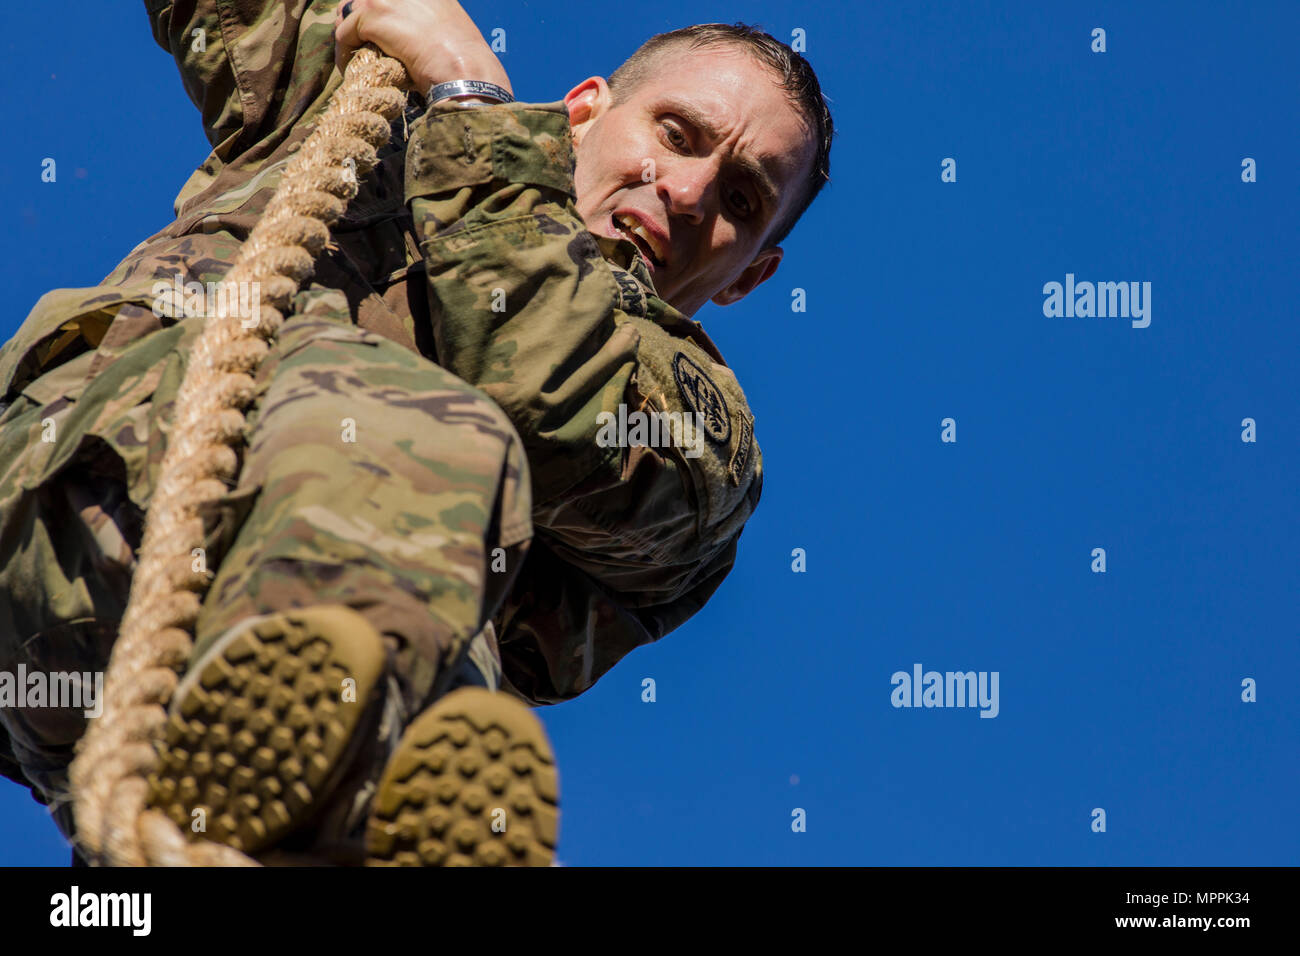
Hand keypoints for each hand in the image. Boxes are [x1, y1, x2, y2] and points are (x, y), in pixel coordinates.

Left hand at [333, 0, 511, 96]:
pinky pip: (344, 34)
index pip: (387, 0)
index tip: (377, 34)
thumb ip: (429, 24)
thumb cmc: (464, 63)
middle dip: (359, 20)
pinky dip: (344, 53)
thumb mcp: (451, 30)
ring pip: (351, 13)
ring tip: (356, 57)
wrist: (465, 72)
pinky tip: (350, 69)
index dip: (378, 14)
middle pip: (365, 1)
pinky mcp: (373, 15)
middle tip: (361, 45)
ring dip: (351, 35)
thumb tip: (412, 39)